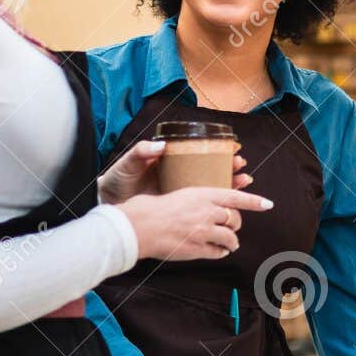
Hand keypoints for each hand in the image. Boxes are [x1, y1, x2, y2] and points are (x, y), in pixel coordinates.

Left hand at [99, 142, 250, 204]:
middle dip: (231, 168)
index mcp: (173, 161)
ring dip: (230, 186)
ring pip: (212, 189)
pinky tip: (229, 208)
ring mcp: (182, 193)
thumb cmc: (120, 178)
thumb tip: (160, 146)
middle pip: (213, 171)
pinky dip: (217, 207)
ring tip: (243, 181)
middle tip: (241, 167)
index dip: (220, 152)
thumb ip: (143, 152)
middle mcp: (181, 176)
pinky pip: (201, 208)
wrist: (111, 201)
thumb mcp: (130, 163)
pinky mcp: (179, 209)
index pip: (202, 154)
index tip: (234, 149)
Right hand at [116, 186, 271, 261]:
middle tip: (231, 227)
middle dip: (235, 224)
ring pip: (230, 238)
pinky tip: (218, 252)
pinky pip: (218, 252)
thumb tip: (203, 205)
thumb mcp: (177, 194)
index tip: (268, 204)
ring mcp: (203, 231)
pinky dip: (220, 252)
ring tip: (229, 243)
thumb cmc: (150, 208)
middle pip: (234, 219)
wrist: (138, 227)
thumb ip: (195, 200)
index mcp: (201, 194)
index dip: (254, 201)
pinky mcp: (197, 249)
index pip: (235, 196)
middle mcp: (206, 212)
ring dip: (231, 242)